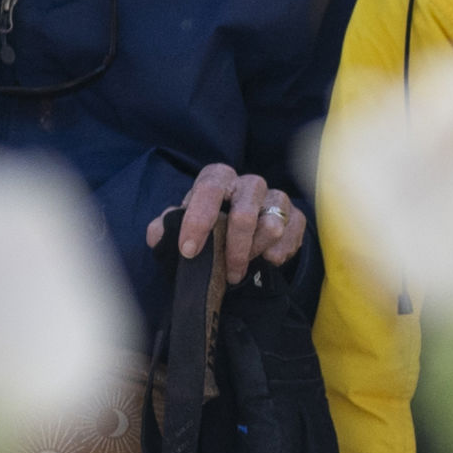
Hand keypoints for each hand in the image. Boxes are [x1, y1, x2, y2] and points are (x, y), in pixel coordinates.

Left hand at [144, 163, 303, 282]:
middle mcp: (248, 183)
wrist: (245, 233)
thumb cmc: (210, 225)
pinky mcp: (296, 215)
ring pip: (271, 226)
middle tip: (228, 274)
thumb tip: (156, 234)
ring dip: (256, 253)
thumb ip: (166, 228)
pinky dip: (279, 254)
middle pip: (244, 213)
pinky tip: (268, 262)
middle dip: (234, 250)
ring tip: (244, 268)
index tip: (188, 251)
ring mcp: (275, 197)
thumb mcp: (183, 226)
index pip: (208, 190)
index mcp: (218, 178)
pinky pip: (293, 234)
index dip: (198, 221)